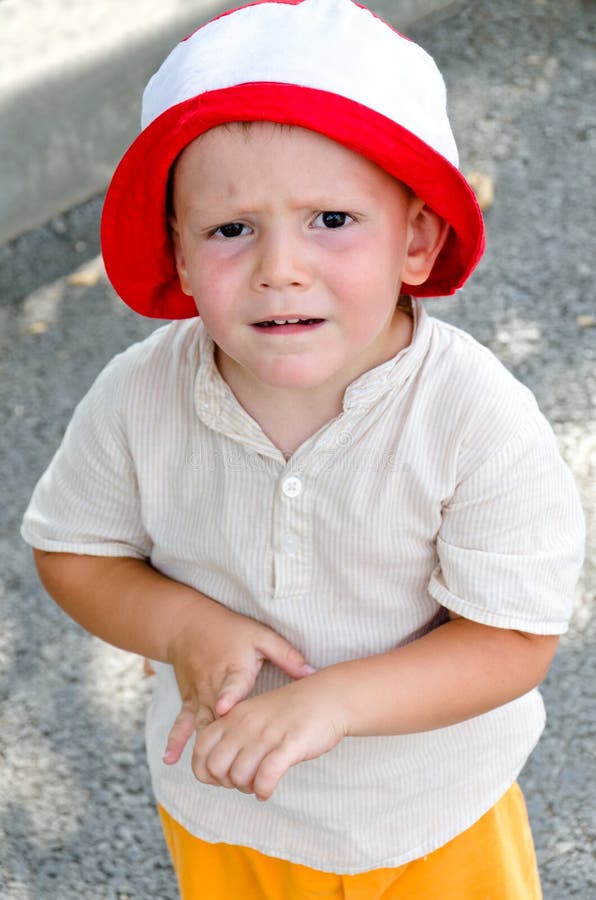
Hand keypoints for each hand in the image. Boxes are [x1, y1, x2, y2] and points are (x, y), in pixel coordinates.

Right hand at [163, 598, 314, 764]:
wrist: (188, 625)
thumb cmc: (230, 629)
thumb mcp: (260, 636)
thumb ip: (285, 655)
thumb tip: (312, 672)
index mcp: (233, 669)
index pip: (232, 684)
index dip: (229, 696)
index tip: (225, 708)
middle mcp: (213, 685)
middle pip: (218, 717)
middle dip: (224, 741)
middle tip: (232, 767)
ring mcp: (199, 695)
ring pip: (201, 725)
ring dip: (205, 750)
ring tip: (210, 774)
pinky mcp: (189, 700)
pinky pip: (181, 722)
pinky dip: (174, 741)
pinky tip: (170, 759)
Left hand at [190, 674, 346, 799]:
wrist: (328, 697)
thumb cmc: (291, 711)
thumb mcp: (253, 715)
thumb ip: (232, 735)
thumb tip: (216, 768)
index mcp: (234, 716)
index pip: (200, 750)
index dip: (206, 771)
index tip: (224, 775)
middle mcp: (246, 724)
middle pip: (215, 767)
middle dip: (226, 782)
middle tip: (243, 781)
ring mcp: (267, 733)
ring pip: (239, 775)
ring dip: (247, 788)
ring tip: (258, 784)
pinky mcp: (290, 744)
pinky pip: (266, 777)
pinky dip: (263, 790)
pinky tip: (268, 790)